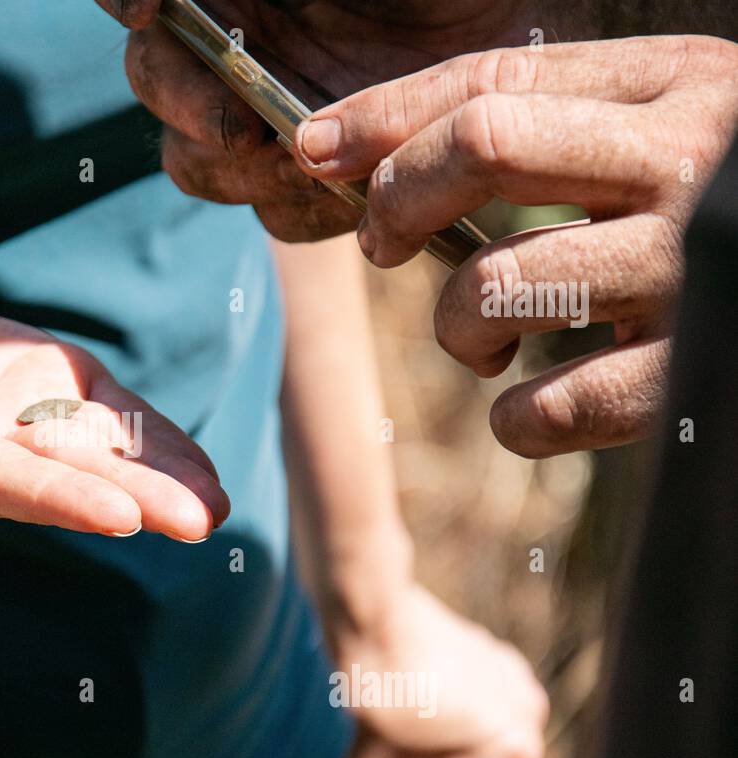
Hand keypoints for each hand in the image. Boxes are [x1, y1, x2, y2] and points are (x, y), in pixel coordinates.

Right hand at [0, 299, 228, 538]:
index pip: (1, 480)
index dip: (58, 496)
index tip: (121, 516)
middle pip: (68, 478)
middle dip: (136, 498)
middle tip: (204, 523)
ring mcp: (14, 424)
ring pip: (98, 453)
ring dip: (160, 479)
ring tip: (218, 505)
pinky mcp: (34, 389)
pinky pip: (101, 417)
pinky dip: (150, 439)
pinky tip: (198, 467)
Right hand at [93, 0, 553, 239]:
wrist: (569, 21)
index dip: (134, 3)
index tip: (157, 7)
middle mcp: (251, 44)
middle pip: (157, 84)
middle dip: (186, 102)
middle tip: (237, 120)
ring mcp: (288, 115)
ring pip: (206, 164)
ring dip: (238, 168)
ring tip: (301, 160)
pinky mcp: (340, 179)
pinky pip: (286, 214)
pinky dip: (306, 211)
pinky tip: (353, 196)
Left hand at [301, 36, 737, 455]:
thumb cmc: (719, 201)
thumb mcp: (653, 124)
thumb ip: (534, 119)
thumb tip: (336, 145)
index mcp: (674, 85)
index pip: (491, 83)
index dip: (383, 120)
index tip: (314, 149)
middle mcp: (686, 163)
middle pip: (482, 149)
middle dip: (397, 199)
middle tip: (382, 243)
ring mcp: (690, 270)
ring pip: (496, 285)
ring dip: (455, 325)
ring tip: (482, 340)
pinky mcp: (692, 373)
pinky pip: (550, 406)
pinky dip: (513, 419)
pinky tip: (529, 404)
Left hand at [333, 582, 547, 757]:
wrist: (366, 615)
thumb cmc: (376, 699)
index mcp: (518, 753)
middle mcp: (530, 712)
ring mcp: (513, 674)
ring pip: (482, 728)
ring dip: (448, 740)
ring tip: (400, 739)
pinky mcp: (489, 647)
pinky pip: (474, 694)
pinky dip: (447, 704)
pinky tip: (406, 701)